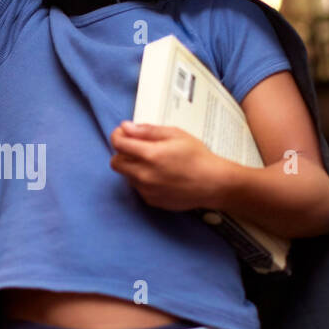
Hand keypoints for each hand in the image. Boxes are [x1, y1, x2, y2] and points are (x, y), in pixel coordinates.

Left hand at [109, 122, 229, 212]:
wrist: (213, 184)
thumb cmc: (198, 157)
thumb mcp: (175, 134)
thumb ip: (147, 130)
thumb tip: (126, 128)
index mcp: (150, 155)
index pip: (118, 144)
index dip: (118, 135)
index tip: (123, 133)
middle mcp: (144, 175)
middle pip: (115, 162)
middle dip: (122, 153)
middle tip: (136, 147)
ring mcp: (147, 190)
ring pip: (126, 176)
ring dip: (132, 167)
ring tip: (153, 162)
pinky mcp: (151, 200)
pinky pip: (138, 188)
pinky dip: (142, 180)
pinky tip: (160, 175)